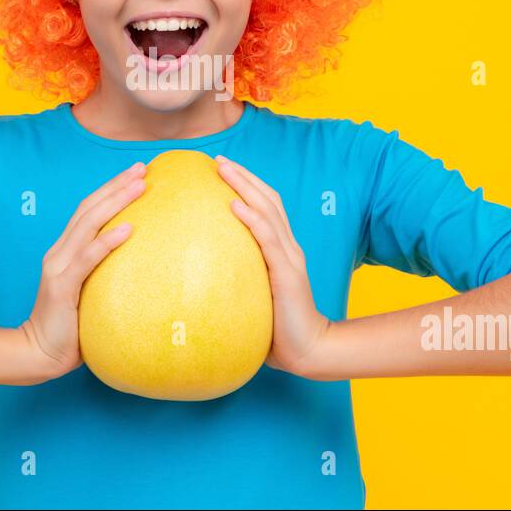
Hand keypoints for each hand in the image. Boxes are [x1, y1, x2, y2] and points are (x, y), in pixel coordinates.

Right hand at [21, 161, 145, 379]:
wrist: (40, 352)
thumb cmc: (71, 325)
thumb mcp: (91, 290)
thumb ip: (105, 272)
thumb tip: (141, 261)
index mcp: (66, 250)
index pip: (90, 210)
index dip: (112, 189)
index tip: (137, 174)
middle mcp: (60, 251)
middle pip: (90, 208)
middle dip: (116, 185)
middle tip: (142, 168)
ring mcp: (59, 266)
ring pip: (88, 224)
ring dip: (116, 202)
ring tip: (139, 185)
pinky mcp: (62, 286)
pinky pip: (87, 258)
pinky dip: (107, 241)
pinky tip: (128, 228)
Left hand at [215, 154, 330, 377]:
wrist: (307, 350)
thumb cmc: (277, 327)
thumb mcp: (255, 294)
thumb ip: (240, 277)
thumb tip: (203, 273)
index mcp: (282, 250)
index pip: (267, 208)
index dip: (248, 185)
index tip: (223, 170)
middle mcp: (289, 248)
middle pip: (268, 201)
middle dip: (244, 177)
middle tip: (218, 160)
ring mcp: (290, 259)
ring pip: (268, 212)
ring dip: (244, 187)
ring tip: (224, 170)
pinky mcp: (287, 274)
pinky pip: (268, 240)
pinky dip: (252, 219)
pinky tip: (235, 205)